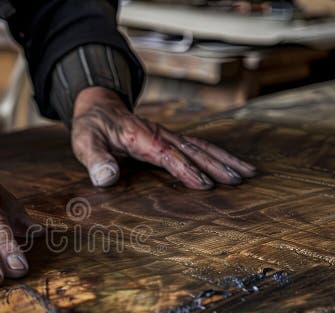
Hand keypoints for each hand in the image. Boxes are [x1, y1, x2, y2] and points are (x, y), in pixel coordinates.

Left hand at [71, 87, 255, 187]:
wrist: (98, 107)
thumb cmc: (91, 128)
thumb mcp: (85, 143)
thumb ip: (96, 161)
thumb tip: (106, 178)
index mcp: (140, 137)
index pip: (166, 154)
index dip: (185, 169)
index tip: (204, 184)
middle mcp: (159, 134)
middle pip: (192, 149)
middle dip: (216, 164)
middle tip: (239, 180)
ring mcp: (167, 135)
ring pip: (200, 146)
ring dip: (224, 159)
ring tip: (249, 172)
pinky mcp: (170, 139)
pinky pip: (197, 146)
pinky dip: (216, 155)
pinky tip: (231, 165)